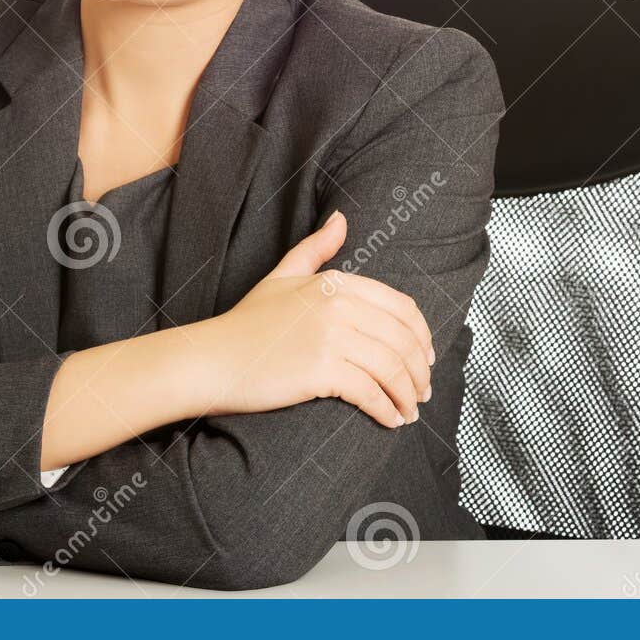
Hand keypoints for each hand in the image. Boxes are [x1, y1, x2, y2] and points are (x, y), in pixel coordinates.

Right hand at [196, 210, 435, 427]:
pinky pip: (370, 392)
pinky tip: (392, 421)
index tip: (426, 357)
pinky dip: (387, 410)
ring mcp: (330, 336)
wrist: (213, 359)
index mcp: (335, 283)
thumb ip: (315, 248)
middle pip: (402, 340)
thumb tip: (342, 219)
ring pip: (392, 368)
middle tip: (423, 391)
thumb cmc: (246, 323)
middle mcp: (338, 305)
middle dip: (420, 370)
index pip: (401, 308)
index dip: (421, 336)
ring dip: (408, 395)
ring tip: (410, 410)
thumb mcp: (282, 276)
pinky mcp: (321, 371)